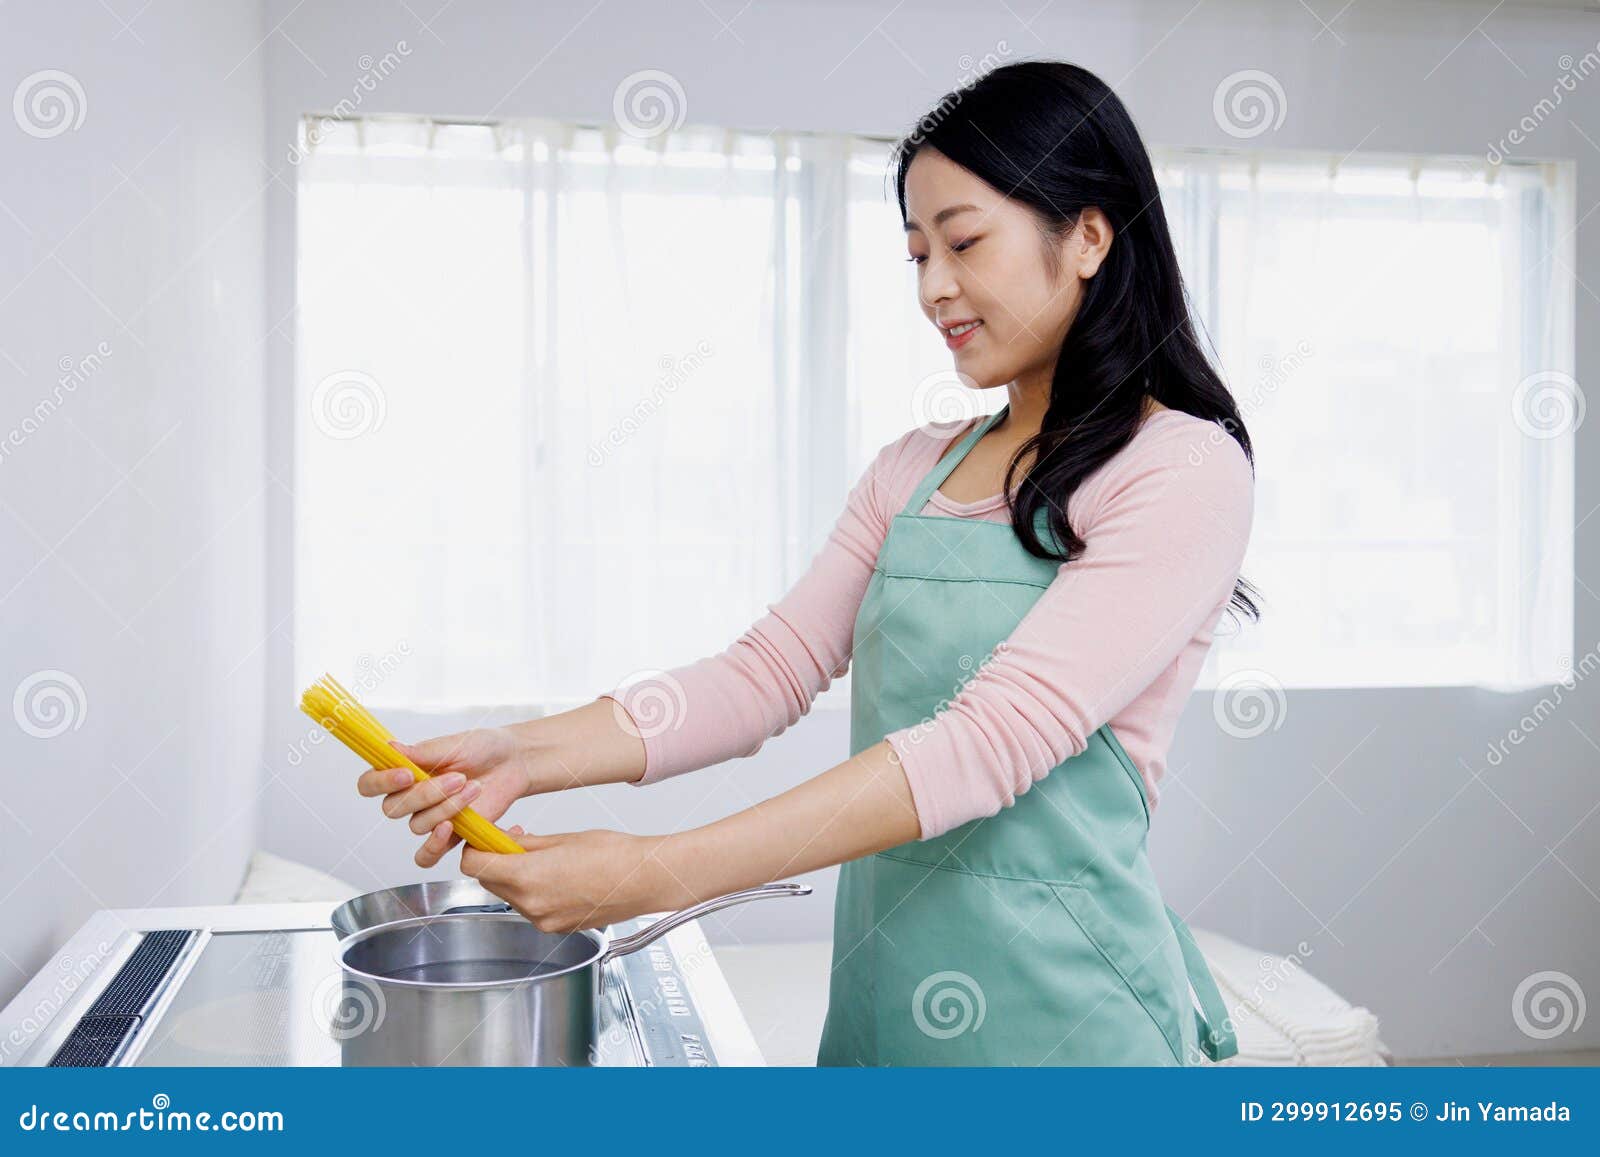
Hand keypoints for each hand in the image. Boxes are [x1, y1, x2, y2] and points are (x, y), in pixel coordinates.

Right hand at [355, 727, 533, 867]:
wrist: (513, 762)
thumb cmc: (482, 748)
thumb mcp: (453, 743)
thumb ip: (421, 752)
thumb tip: (389, 749)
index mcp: (404, 770)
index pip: (370, 784)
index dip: (381, 782)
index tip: (406, 774)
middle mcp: (411, 797)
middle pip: (393, 808)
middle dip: (426, 793)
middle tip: (458, 777)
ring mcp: (429, 817)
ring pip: (417, 825)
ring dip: (445, 808)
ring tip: (473, 788)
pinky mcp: (449, 835)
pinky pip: (427, 855)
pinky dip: (434, 845)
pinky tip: (450, 828)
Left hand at [459, 826, 677, 932]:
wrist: (646, 880)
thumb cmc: (614, 855)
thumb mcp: (562, 839)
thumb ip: (525, 844)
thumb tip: (501, 840)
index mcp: (527, 877)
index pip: (474, 866)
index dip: (474, 848)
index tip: (481, 837)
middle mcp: (531, 905)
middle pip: (489, 882)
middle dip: (495, 861)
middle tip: (513, 841)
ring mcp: (544, 921)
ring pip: (510, 896)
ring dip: (515, 877)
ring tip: (543, 858)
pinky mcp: (557, 928)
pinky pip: (531, 908)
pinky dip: (534, 891)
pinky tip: (557, 875)